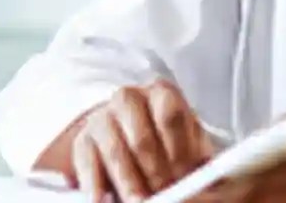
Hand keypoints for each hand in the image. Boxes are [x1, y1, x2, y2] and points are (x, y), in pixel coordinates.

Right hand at [70, 80, 218, 202]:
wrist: (133, 138)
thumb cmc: (170, 145)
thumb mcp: (192, 148)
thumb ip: (201, 165)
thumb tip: (203, 187)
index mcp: (162, 94)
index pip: (170, 116)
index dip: (178, 151)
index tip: (184, 177)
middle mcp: (128, 99)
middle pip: (142, 139)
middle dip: (155, 175)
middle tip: (166, 194)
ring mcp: (102, 118)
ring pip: (115, 152)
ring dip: (130, 184)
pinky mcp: (82, 141)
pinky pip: (87, 164)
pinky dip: (96, 186)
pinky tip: (104, 201)